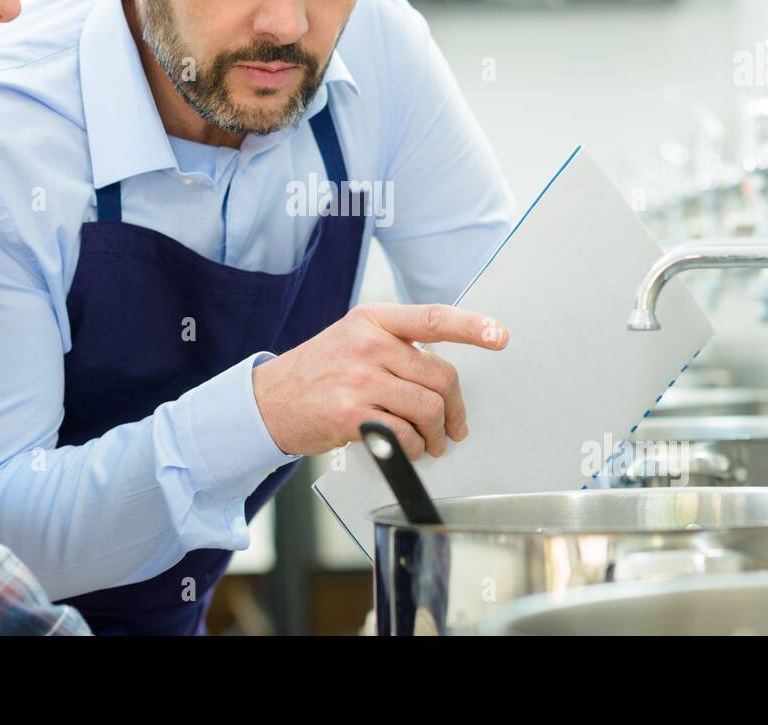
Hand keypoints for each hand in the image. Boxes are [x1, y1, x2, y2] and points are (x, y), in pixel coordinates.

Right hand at [251, 303, 508, 458]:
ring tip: (429, 442)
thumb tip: (442, 378)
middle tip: (453, 427)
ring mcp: (359, 379)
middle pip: (440, 376)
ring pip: (427, 408)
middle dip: (454, 409)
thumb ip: (395, 346)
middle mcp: (368, 344)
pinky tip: (407, 449)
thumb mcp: (352, 339)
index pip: (433, 319)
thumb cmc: (316, 373)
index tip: (500, 336)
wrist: (267, 401)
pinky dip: (414, 449)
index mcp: (373, 320)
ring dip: (436, 434)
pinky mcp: (352, 414)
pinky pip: (405, 435)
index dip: (472, 327)